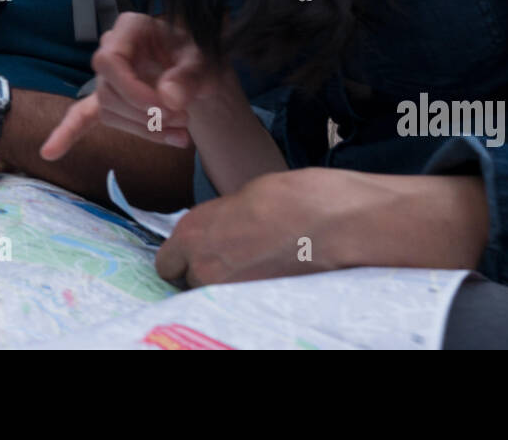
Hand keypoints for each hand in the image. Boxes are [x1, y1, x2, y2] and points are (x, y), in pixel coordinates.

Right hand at [39, 12, 232, 160]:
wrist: (202, 69)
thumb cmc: (200, 57)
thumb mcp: (205, 61)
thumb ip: (190, 77)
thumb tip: (170, 99)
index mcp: (130, 28)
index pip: (110, 60)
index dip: (132, 90)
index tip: (164, 108)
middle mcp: (112, 48)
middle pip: (109, 91)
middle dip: (145, 115)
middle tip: (183, 120)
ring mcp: (107, 77)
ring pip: (109, 112)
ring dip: (144, 130)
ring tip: (181, 134)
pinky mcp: (108, 99)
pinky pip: (83, 116)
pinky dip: (68, 133)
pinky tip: (50, 151)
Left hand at [155, 169, 489, 286]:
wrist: (340, 222)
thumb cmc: (299, 197)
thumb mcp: (248, 196)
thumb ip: (221, 221)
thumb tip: (218, 233)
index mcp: (193, 230)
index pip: (167, 261)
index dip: (185, 259)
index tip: (203, 256)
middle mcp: (201, 266)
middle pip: (189, 283)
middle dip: (206, 274)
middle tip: (239, 262)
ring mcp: (227, 293)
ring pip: (215, 297)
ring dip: (230, 288)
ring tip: (265, 270)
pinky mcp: (253, 310)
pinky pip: (241, 307)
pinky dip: (251, 298)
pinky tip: (276, 281)